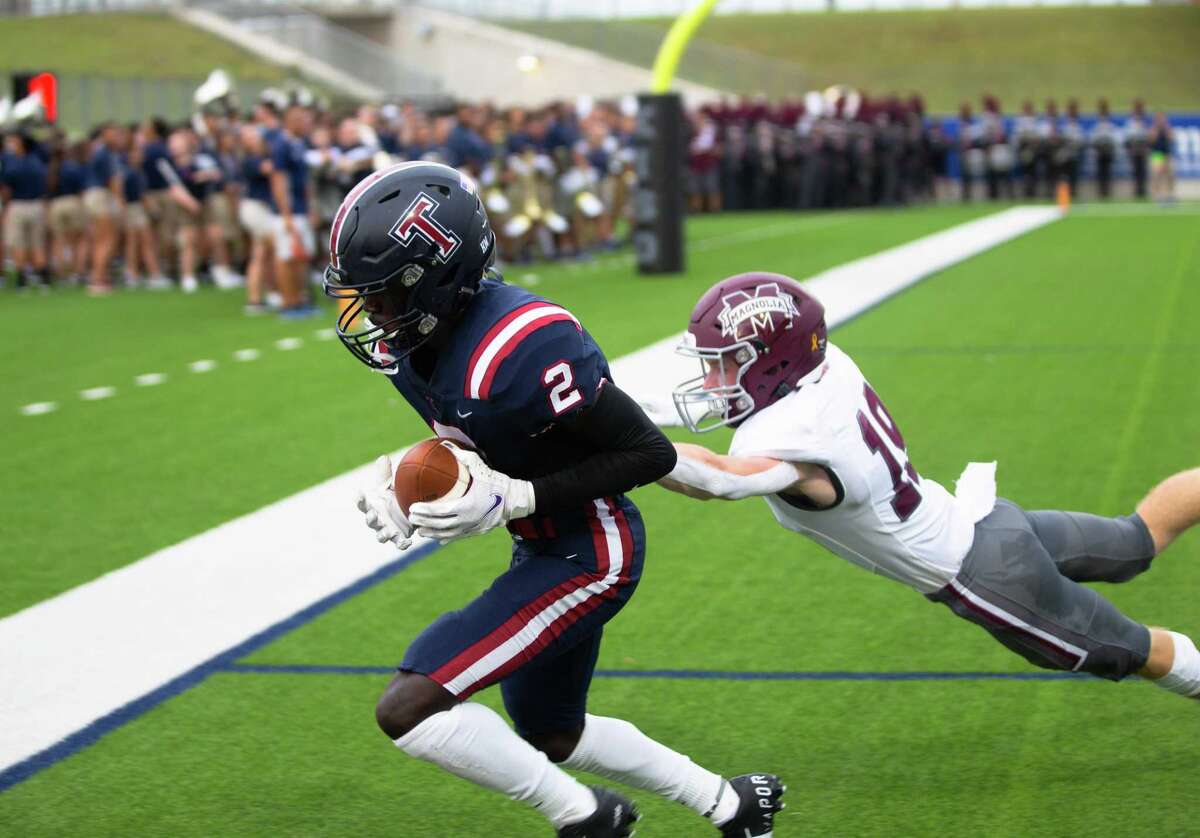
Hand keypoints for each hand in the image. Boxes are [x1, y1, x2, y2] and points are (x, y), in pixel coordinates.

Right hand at [356, 455, 414, 549]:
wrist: (405, 508)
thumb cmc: (391, 495)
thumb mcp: (388, 483)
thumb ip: (384, 472)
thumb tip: (383, 458)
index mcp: (372, 506)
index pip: (362, 503)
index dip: (359, 499)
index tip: (360, 493)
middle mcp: (376, 519)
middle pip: (370, 521)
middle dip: (371, 519)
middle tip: (374, 515)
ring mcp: (386, 529)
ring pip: (381, 536)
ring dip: (383, 534)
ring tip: (388, 532)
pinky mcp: (398, 536)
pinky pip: (398, 543)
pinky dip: (402, 544)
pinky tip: (408, 543)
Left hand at [409, 448, 534, 542]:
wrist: (515, 500)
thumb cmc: (496, 482)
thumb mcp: (480, 467)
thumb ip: (462, 457)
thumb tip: (446, 445)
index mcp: (466, 505)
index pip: (440, 510)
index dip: (424, 510)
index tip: (412, 507)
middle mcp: (467, 520)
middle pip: (440, 525)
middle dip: (423, 522)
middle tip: (411, 518)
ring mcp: (471, 528)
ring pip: (447, 535)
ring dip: (432, 533)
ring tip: (419, 531)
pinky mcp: (476, 532)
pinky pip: (457, 537)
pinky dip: (445, 538)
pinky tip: (437, 539)